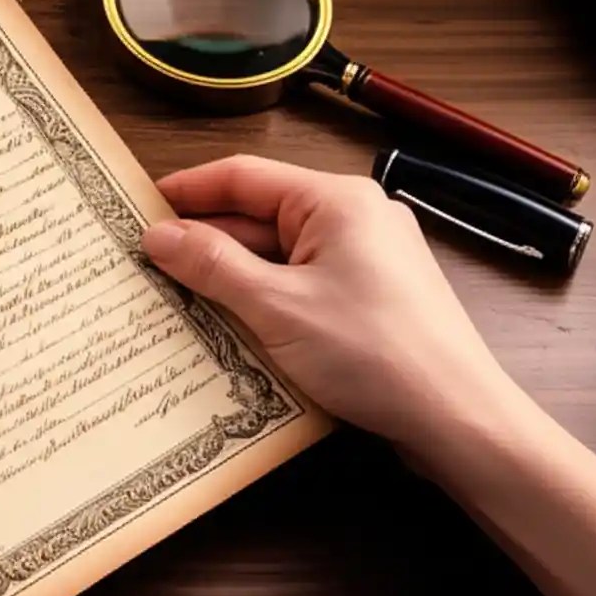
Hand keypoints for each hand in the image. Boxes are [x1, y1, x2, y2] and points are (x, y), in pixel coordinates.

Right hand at [141, 155, 510, 451]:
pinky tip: (228, 326)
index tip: (138, 207)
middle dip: (203, 242)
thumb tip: (159, 235)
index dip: (186, 191)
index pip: (242, 177)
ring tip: (174, 298)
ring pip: (276, 257)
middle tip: (145, 265)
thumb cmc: (377, 354)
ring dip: (229, 277)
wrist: (456, 418)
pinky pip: (299, 286)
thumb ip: (212, 265)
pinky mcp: (368, 298)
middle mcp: (354, 218)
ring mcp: (364, 260)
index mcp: (336, 200)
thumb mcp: (276, 306)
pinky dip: (261, 300)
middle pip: (258, 218)